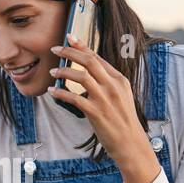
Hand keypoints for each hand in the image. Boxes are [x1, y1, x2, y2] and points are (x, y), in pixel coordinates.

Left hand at [47, 34, 160, 182]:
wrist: (131, 144)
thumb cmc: (123, 122)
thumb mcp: (121, 97)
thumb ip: (107, 84)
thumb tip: (88, 74)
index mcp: (119, 80)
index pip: (97, 57)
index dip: (81, 46)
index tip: (69, 38)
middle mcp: (113, 86)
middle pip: (89, 61)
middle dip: (70, 52)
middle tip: (55, 49)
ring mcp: (105, 99)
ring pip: (81, 76)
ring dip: (64, 72)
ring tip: (52, 72)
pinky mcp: (96, 113)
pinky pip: (74, 98)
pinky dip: (61, 92)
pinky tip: (52, 91)